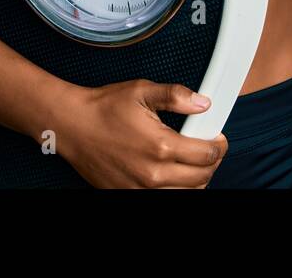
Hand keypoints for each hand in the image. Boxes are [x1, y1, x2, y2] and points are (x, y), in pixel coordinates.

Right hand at [55, 79, 227, 187]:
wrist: (72, 126)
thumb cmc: (104, 107)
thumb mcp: (142, 91)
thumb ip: (176, 96)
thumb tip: (203, 103)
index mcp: (161, 145)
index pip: (207, 154)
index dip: (219, 145)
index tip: (218, 139)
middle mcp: (153, 173)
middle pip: (202, 178)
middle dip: (212, 162)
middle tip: (208, 149)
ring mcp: (141, 189)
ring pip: (187, 194)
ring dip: (196, 180)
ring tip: (192, 162)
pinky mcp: (129, 195)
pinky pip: (164, 200)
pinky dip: (175, 189)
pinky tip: (172, 174)